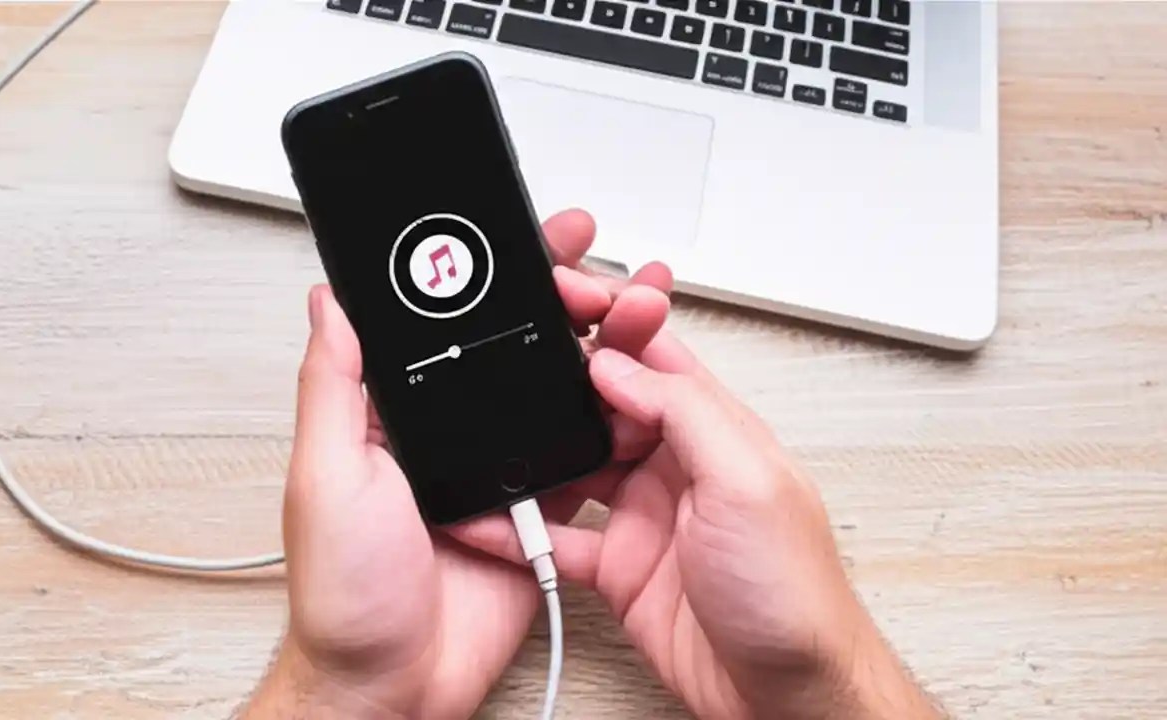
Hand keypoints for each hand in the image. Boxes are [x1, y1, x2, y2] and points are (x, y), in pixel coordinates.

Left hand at [241, 210, 672, 718]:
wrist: (395, 684)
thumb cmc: (345, 595)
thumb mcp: (327, 476)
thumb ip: (335, 386)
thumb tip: (331, 303)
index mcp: (395, 411)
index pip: (449, 319)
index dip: (494, 272)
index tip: (535, 237)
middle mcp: (450, 430)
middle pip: (515, 344)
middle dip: (564, 298)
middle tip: (602, 276)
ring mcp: (497, 466)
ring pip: (557, 391)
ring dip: (598, 351)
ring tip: (635, 316)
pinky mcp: (536, 507)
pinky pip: (582, 455)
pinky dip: (613, 424)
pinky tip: (637, 393)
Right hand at [457, 342, 940, 719]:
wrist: (784, 695)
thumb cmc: (794, 594)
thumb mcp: (747, 481)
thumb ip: (685, 412)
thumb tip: (620, 364)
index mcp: (716, 432)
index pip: (657, 359)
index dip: (612, 329)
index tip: (564, 309)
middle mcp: (678, 467)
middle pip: (605, 408)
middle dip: (558, 388)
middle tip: (508, 373)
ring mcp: (645, 517)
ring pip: (573, 467)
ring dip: (532, 456)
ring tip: (488, 441)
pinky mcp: (618, 568)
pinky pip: (556, 537)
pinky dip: (518, 528)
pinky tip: (488, 517)